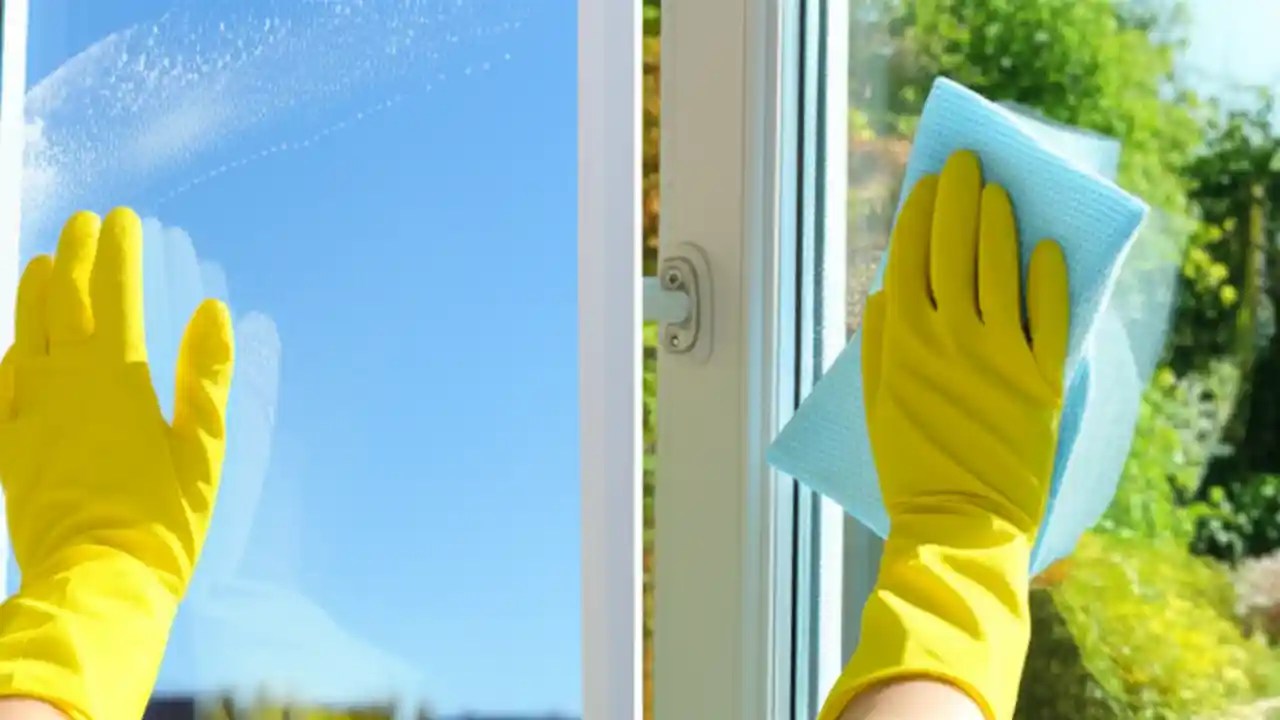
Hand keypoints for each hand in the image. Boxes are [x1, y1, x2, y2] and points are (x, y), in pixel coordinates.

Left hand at [0, 208, 233, 719]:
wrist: (98, 584)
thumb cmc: (165, 523)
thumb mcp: (205, 450)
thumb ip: (206, 375)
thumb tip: (214, 310)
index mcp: (116, 381)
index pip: (116, 295)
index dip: (120, 253)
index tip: (125, 218)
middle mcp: (64, 385)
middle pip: (66, 301)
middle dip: (77, 255)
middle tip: (84, 221)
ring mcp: (30, 414)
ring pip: (26, 333)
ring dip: (36, 291)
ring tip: (46, 260)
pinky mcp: (8, 447)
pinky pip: (1, 383)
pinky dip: (9, 350)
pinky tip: (16, 341)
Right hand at [818, 150, 1068, 719]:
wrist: (960, 521)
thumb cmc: (909, 467)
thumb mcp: (876, 404)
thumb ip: (878, 344)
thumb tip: (884, 289)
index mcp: (904, 341)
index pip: (911, 257)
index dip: (918, 214)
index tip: (926, 182)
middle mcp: (952, 336)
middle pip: (955, 248)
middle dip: (958, 197)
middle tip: (967, 162)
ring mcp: (999, 354)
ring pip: (999, 269)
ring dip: (997, 223)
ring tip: (999, 191)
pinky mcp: (1040, 378)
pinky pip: (1047, 315)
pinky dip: (1046, 278)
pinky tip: (1043, 247)